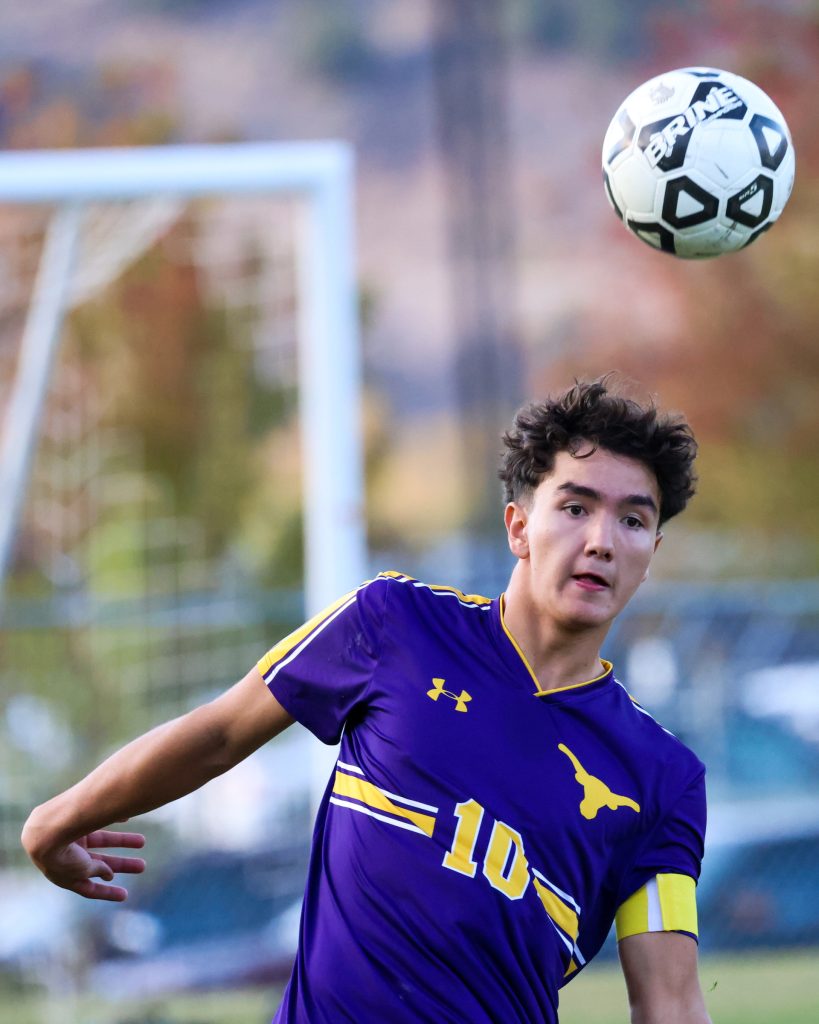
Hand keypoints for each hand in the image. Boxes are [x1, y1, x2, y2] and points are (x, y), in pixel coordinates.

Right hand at [30, 828, 145, 901]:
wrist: (47, 829)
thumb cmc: (62, 856)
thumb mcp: (82, 870)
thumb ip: (97, 870)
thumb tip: (110, 874)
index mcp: (66, 876)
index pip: (88, 888)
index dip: (106, 892)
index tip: (125, 896)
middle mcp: (69, 857)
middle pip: (101, 863)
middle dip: (122, 865)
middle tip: (142, 866)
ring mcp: (73, 838)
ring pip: (103, 842)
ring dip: (123, 842)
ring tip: (143, 842)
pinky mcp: (76, 820)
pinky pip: (99, 820)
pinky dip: (112, 818)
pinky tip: (127, 817)